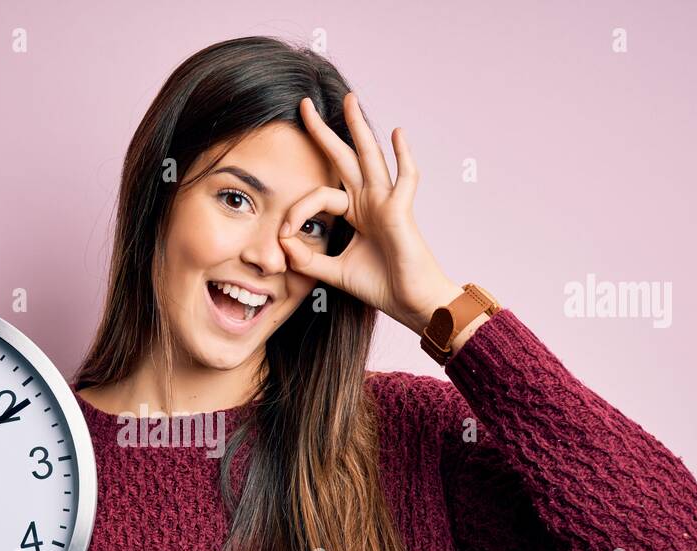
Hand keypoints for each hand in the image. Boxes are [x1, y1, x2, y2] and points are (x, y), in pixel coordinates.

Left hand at [279, 92, 463, 334]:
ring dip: (359, 127)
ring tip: (349, 100)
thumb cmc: (382, 286)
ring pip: (370, 157)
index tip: (284, 236)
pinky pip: (406, 177)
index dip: (297, 212)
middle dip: (324, 132)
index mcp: (356, 213)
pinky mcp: (401, 210)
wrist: (413, 304)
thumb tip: (283, 244)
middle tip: (304, 106)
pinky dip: (403, 155)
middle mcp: (370, 201)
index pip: (318, 196)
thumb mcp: (334, 272)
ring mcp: (387, 202)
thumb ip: (308, 260)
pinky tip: (396, 133)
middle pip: (344, 158)